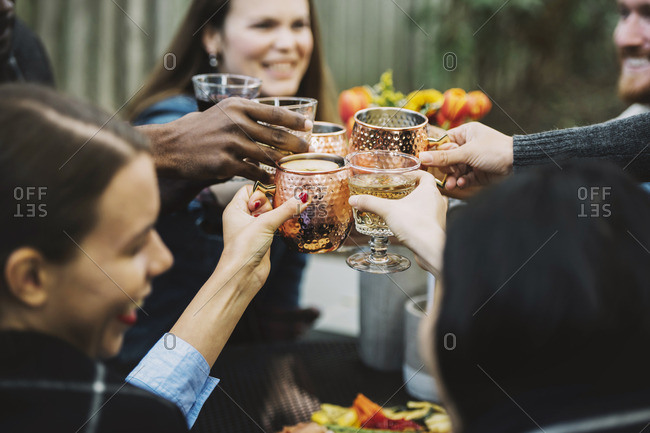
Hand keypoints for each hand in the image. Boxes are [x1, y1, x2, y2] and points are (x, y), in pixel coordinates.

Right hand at [144, 97, 311, 181]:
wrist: (170, 146)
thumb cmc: (198, 130)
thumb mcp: (221, 112)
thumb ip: (245, 114)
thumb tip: (273, 118)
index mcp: (238, 106)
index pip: (275, 112)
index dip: (295, 121)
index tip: (309, 126)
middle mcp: (236, 122)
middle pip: (276, 135)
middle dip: (296, 144)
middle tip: (307, 149)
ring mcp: (231, 143)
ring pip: (267, 155)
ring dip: (282, 162)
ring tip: (291, 165)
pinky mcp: (225, 164)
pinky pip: (253, 172)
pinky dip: (264, 176)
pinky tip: (270, 178)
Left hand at [220, 185, 304, 286]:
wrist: (242, 276)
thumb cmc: (243, 249)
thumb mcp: (265, 223)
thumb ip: (285, 210)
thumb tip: (302, 197)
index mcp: (235, 208)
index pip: (250, 189)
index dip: (263, 191)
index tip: (275, 195)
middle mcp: (242, 217)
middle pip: (263, 200)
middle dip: (273, 204)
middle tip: (275, 213)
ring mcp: (253, 228)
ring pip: (270, 213)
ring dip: (279, 214)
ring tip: (285, 217)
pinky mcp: (263, 238)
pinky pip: (274, 225)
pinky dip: (281, 224)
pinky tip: (287, 226)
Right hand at [348, 171, 446, 275]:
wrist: (430, 248)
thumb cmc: (416, 226)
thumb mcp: (388, 210)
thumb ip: (370, 203)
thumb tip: (355, 199)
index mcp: (429, 190)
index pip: (425, 175)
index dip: (414, 174)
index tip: (404, 176)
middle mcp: (438, 201)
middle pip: (426, 189)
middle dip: (413, 189)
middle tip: (400, 191)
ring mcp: (439, 215)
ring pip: (428, 204)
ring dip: (417, 204)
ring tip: (402, 207)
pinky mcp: (436, 228)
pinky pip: (427, 218)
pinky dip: (418, 218)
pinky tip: (406, 223)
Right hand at [419, 122, 513, 189]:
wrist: (519, 165)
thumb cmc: (496, 150)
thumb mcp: (467, 152)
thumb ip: (444, 157)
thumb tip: (422, 157)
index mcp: (466, 133)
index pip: (444, 142)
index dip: (435, 152)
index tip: (425, 161)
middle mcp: (468, 146)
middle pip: (447, 158)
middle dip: (446, 168)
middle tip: (448, 172)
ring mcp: (473, 160)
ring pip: (455, 170)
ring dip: (452, 177)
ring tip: (451, 184)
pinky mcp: (477, 173)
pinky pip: (463, 178)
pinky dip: (461, 181)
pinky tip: (461, 183)